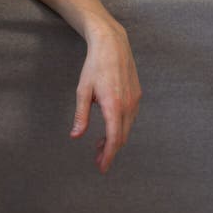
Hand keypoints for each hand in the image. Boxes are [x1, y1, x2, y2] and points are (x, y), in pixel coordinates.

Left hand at [70, 22, 141, 172]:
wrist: (112, 45)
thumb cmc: (94, 66)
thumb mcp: (82, 91)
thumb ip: (81, 115)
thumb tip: (76, 135)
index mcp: (114, 106)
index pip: (114, 139)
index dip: (108, 155)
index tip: (102, 168)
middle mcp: (128, 106)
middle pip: (122, 137)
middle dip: (110, 151)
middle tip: (97, 160)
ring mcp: (135, 100)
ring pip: (127, 128)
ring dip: (115, 140)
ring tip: (100, 146)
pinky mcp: (137, 95)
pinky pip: (130, 118)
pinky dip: (120, 128)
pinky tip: (110, 128)